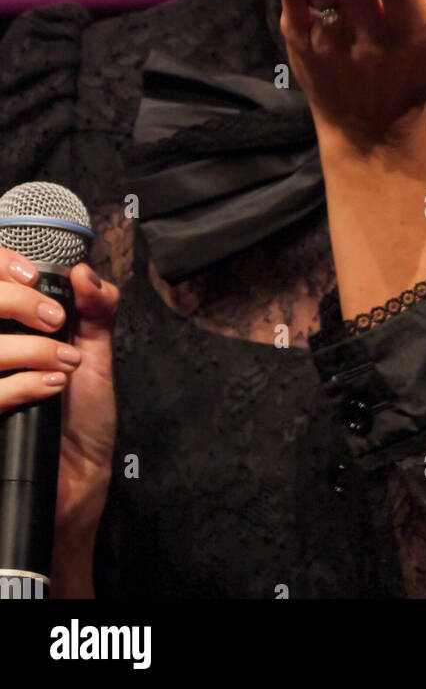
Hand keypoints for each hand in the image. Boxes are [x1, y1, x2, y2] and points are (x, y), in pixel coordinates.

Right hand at [0, 249, 118, 534]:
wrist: (78, 477)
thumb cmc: (81, 416)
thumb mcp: (94, 353)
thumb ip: (95, 308)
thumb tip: (84, 272)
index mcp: (9, 332)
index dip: (2, 267)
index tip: (32, 275)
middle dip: (17, 303)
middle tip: (56, 320)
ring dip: (33, 351)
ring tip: (65, 366)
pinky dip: (25, 383)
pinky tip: (52, 387)